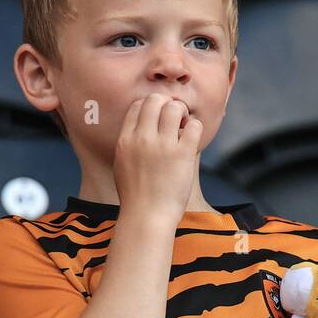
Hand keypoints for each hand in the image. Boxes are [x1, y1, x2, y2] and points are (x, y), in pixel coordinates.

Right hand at [113, 92, 201, 220]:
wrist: (146, 217)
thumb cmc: (135, 196)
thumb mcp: (121, 166)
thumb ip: (129, 145)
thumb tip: (139, 131)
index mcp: (124, 141)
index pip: (137, 106)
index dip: (150, 107)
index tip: (158, 119)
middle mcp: (142, 139)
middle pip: (155, 100)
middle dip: (167, 104)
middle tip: (174, 120)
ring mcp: (162, 146)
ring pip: (175, 107)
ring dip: (183, 114)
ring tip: (183, 128)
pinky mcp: (182, 154)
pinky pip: (194, 125)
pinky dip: (195, 128)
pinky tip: (191, 140)